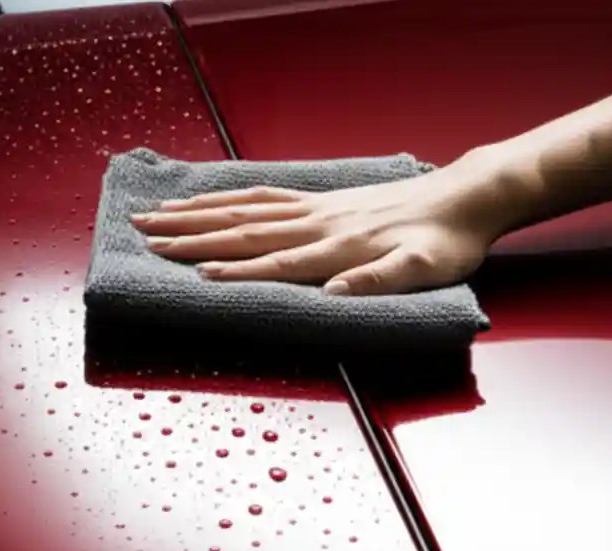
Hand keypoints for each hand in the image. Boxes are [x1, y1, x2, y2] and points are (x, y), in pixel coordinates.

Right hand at [129, 153, 516, 295]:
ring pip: (246, 208)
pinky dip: (230, 196)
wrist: (465, 197)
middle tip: (147, 238)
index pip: (277, 260)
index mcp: (340, 247)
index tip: (193, 273)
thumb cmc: (446, 243)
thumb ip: (379, 282)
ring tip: (157, 215)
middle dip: (192, 235)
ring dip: (199, 213)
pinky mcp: (322, 199)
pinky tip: (209, 199)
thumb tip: (335, 293)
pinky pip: (265, 195)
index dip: (235, 268)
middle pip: (245, 228)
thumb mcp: (425, 270)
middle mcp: (320, 223)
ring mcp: (317, 207)